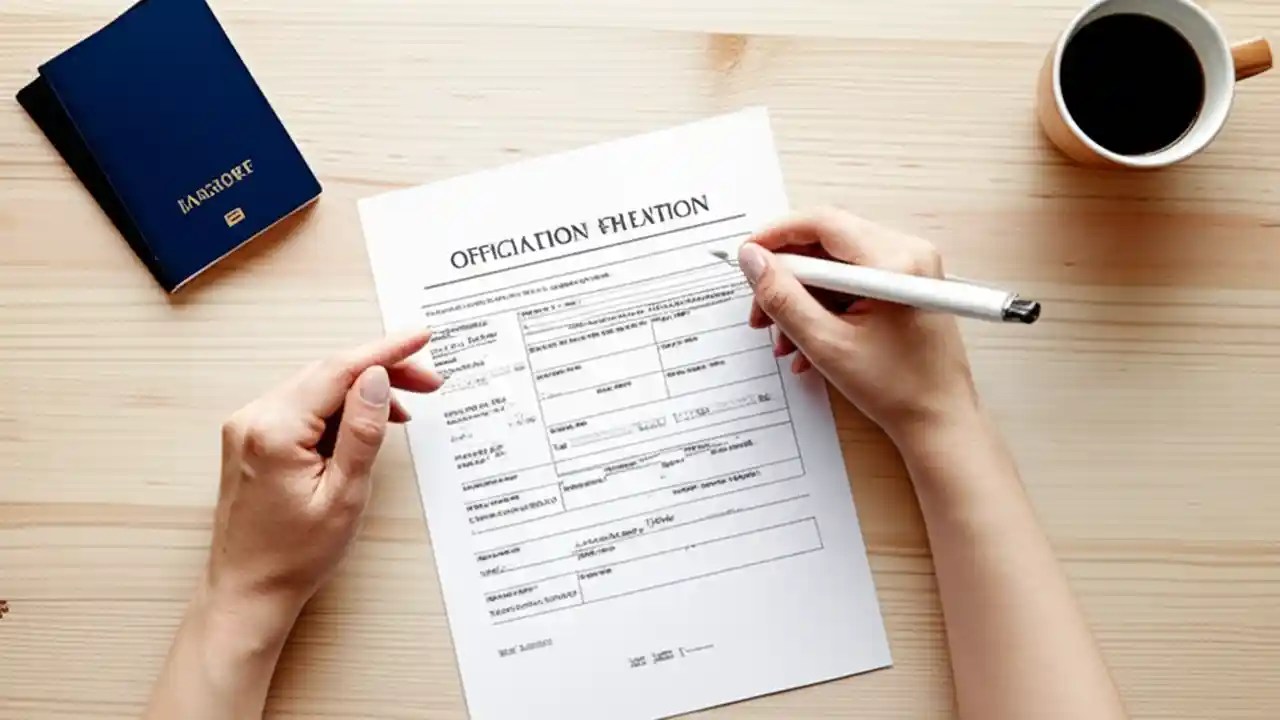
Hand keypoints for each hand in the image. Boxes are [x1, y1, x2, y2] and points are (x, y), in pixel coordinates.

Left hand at [204, 330, 443, 636]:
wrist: (248, 591)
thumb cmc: (294, 556)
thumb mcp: (345, 495)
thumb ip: (362, 432)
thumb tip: (377, 380)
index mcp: (274, 430)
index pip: (339, 371)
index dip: (385, 350)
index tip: (421, 337)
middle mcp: (254, 418)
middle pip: (329, 373)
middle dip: (381, 370)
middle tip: (429, 381)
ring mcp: (249, 426)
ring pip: (318, 387)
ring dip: (362, 390)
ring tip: (405, 408)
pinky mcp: (253, 437)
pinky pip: (303, 406)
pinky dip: (339, 407)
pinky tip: (367, 421)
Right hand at [738, 209, 976, 442]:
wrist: (939, 420)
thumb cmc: (897, 389)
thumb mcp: (826, 344)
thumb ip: (782, 297)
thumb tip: (752, 260)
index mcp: (894, 262)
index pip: (822, 224)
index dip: (776, 236)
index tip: (747, 256)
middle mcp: (907, 254)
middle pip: (827, 243)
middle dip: (787, 278)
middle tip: (759, 309)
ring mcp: (909, 269)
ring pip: (835, 266)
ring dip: (802, 299)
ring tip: (783, 338)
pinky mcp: (904, 286)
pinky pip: (851, 283)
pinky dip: (824, 307)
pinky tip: (806, 341)